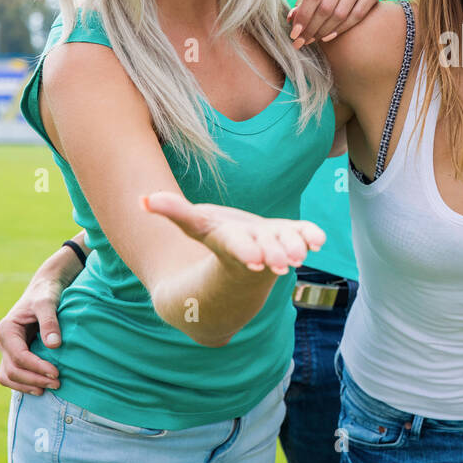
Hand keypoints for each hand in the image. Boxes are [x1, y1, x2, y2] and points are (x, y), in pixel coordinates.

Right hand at [0, 249, 72, 394]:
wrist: (44, 289)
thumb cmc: (45, 293)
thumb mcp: (47, 303)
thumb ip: (50, 322)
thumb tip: (54, 345)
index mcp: (6, 330)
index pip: (19, 356)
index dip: (36, 367)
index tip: (55, 373)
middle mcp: (3, 342)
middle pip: (13, 370)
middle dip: (34, 379)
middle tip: (57, 383)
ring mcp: (8, 350)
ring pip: (9, 376)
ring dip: (28, 385)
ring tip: (49, 388)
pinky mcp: (16, 354)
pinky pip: (15, 374)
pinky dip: (26, 383)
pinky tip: (41, 387)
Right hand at [142, 191, 324, 274]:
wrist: (242, 253)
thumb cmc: (215, 236)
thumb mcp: (194, 224)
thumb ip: (172, 211)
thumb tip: (143, 200)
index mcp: (229, 242)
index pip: (235, 247)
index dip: (244, 252)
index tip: (255, 262)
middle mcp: (254, 245)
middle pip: (264, 248)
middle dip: (273, 253)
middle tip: (285, 262)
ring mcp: (275, 242)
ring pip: (287, 245)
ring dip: (295, 247)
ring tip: (303, 253)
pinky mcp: (292, 235)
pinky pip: (305, 236)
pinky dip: (312, 236)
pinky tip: (319, 239)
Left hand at [287, 0, 380, 48]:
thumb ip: (301, 5)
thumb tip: (291, 18)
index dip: (303, 16)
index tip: (294, 34)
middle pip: (326, 7)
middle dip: (312, 28)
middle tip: (303, 41)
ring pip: (340, 14)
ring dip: (325, 31)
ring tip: (314, 39)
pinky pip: (357, 16)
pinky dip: (341, 29)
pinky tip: (329, 36)